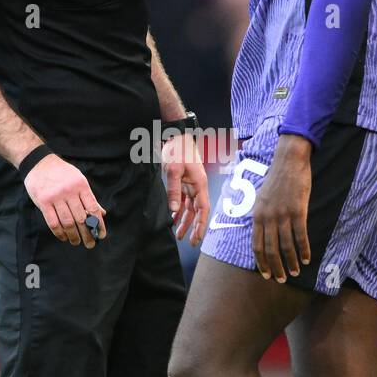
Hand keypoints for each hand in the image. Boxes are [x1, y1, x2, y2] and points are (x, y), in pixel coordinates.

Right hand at [23, 152, 106, 247]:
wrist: (39, 163)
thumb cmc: (62, 173)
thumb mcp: (78, 180)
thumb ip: (89, 197)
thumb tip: (101, 213)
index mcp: (81, 185)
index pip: (93, 208)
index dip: (98, 224)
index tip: (101, 235)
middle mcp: (69, 191)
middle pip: (81, 218)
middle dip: (87, 234)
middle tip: (90, 244)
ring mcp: (55, 197)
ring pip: (67, 222)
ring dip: (73, 236)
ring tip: (76, 242)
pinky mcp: (43, 202)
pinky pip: (53, 222)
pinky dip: (59, 233)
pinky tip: (63, 237)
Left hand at [161, 130, 209, 245]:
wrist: (176, 135)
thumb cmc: (178, 149)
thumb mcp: (173, 170)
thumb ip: (174, 190)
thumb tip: (174, 209)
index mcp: (199, 184)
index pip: (203, 209)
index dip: (201, 225)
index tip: (197, 238)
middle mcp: (197, 186)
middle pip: (197, 211)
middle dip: (192, 226)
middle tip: (187, 241)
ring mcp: (191, 184)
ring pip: (189, 207)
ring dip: (184, 220)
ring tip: (177, 233)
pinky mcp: (184, 181)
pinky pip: (183, 199)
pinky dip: (179, 209)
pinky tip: (173, 217)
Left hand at [252, 134, 312, 282]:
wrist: (289, 161)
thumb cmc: (277, 180)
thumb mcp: (261, 198)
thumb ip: (261, 216)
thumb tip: (262, 233)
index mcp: (257, 215)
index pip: (256, 245)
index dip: (261, 262)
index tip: (267, 275)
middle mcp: (267, 217)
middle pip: (270, 249)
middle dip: (276, 267)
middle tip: (282, 279)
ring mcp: (282, 214)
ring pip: (286, 246)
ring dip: (291, 262)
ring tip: (296, 272)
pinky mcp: (298, 210)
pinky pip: (300, 235)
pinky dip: (304, 249)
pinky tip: (307, 258)